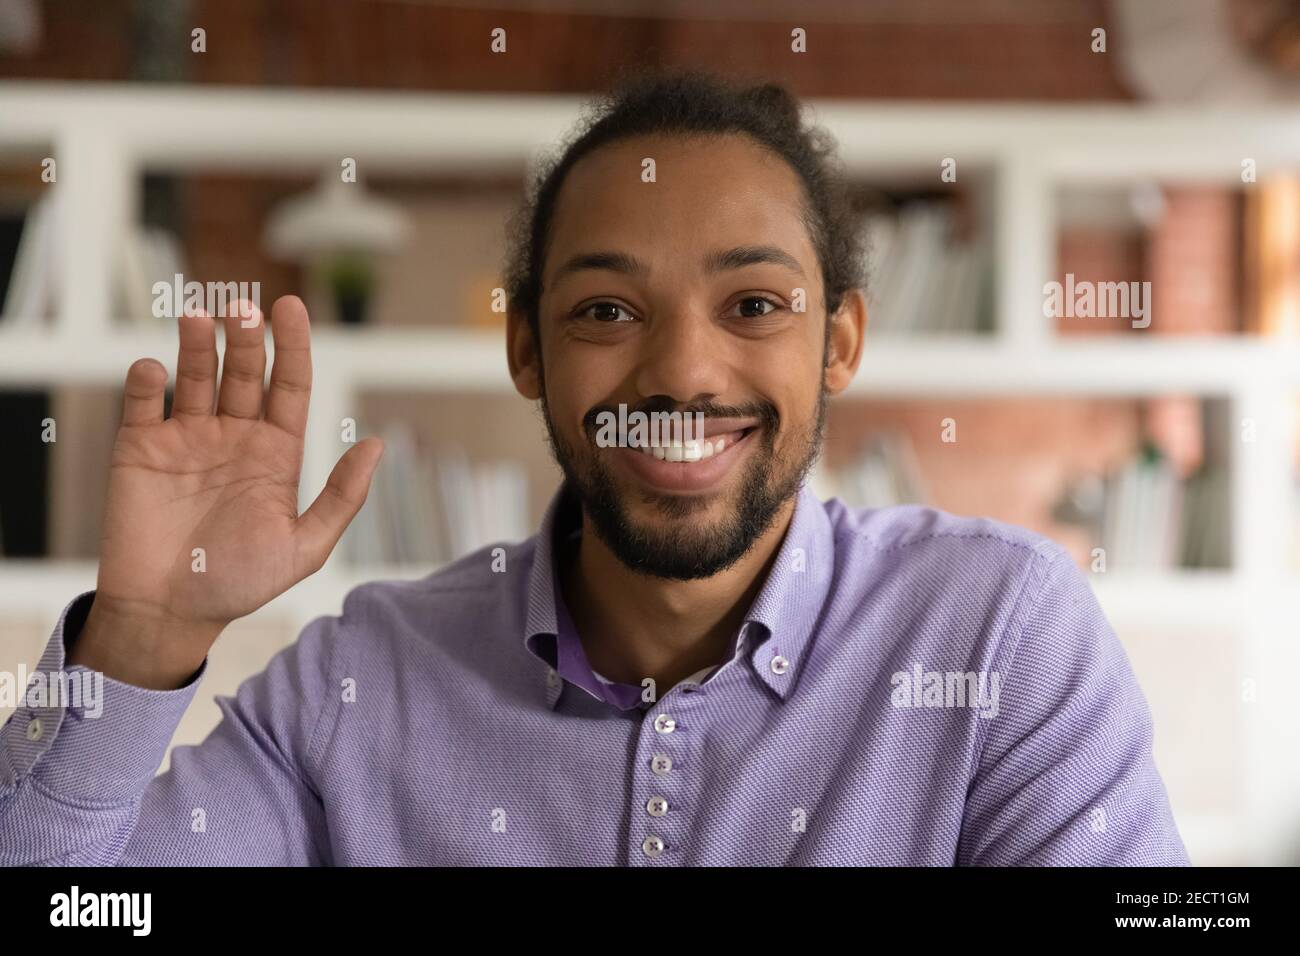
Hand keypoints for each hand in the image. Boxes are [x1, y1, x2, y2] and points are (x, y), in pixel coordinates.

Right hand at [72, 295, 382, 687]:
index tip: (290, 307)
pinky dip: (147, 381)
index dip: (292, 345)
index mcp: (275, 453)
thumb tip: (376, 444)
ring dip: (196, 345)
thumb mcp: (304, 548)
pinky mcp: (139, 448)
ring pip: (195, 376)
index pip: (289, 385)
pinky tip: (155, 371)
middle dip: (244, 339)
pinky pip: (143, 402)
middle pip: (244, 373)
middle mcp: (233, 437)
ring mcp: (186, 439)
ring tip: (199, 318)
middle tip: (242, 310)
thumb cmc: (239, 584)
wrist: (168, 613)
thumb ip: (341, 497)